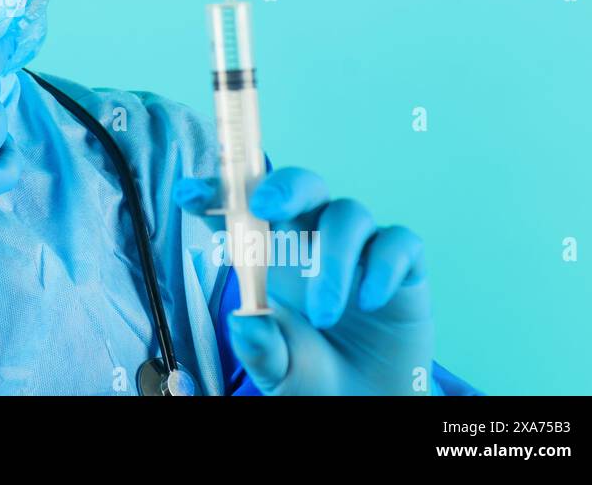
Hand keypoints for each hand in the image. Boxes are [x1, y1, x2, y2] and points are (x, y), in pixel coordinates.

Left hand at [174, 168, 434, 394]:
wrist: (365, 405)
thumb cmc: (312, 378)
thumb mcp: (277, 371)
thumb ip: (260, 349)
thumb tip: (246, 320)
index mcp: (269, 256)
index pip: (241, 212)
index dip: (217, 193)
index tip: (187, 194)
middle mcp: (312, 241)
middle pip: (302, 185)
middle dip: (282, 186)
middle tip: (264, 207)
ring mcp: (359, 250)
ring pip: (347, 215)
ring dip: (332, 261)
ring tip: (324, 316)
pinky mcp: (403, 268)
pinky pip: (399, 242)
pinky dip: (384, 267)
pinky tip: (369, 302)